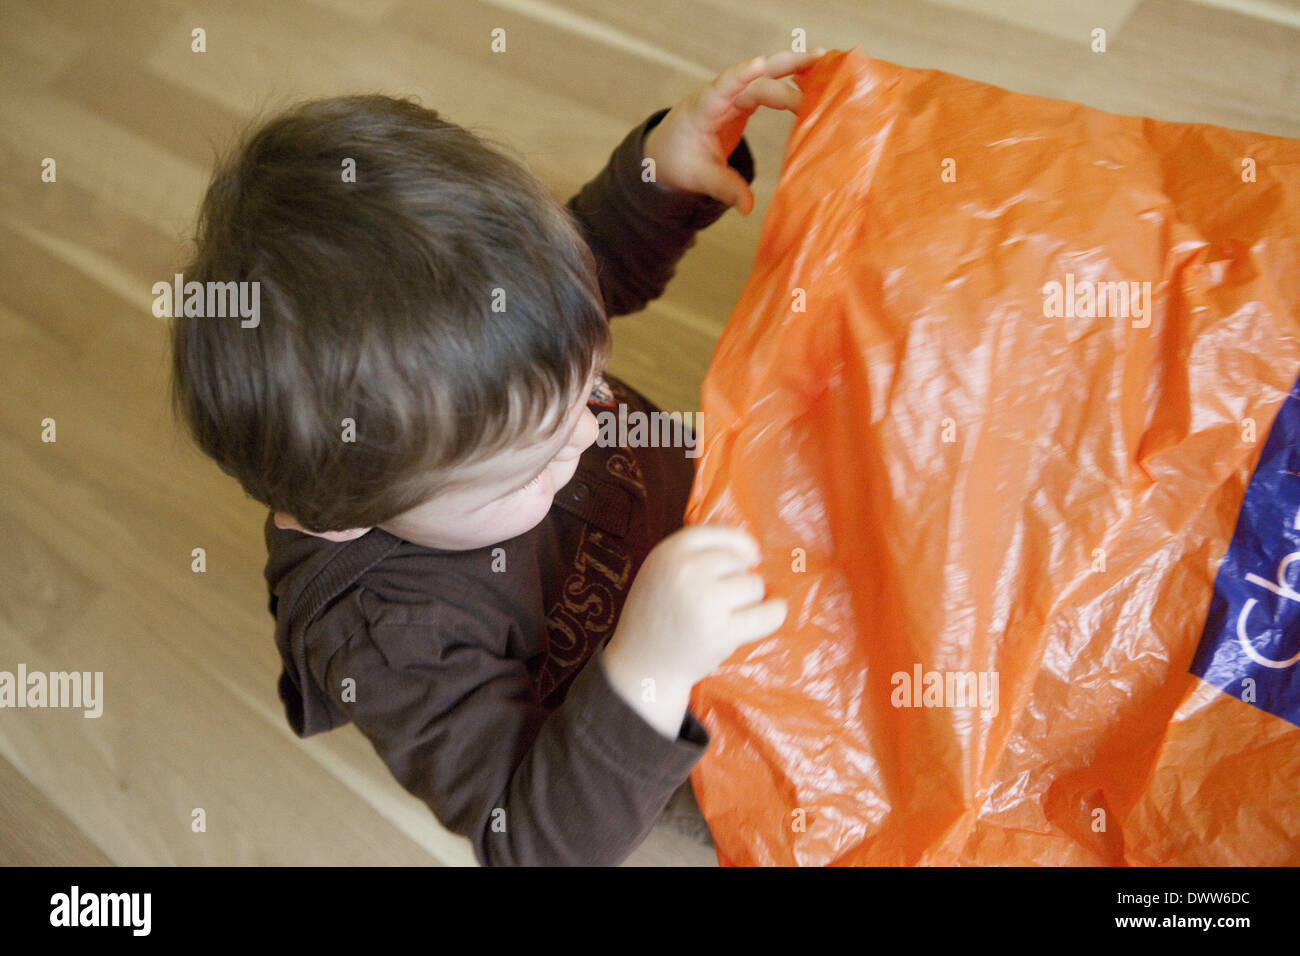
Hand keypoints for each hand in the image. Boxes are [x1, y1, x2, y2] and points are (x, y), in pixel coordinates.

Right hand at [602, 524, 787, 737]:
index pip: (719, 533)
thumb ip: (692, 554)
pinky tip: (772, 611)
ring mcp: (704, 600)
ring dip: (749, 599)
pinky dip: (775, 612)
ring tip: (728, 614)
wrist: (642, 665)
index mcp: (669, 552)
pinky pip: (767, 614)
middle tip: (721, 601)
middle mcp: (686, 571)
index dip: (740, 545)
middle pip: (738, 562)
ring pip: (754, 585)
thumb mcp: (660, 571)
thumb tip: (749, 548)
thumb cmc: (657, 616)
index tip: (751, 558)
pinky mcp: (722, 631)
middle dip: (738, 579)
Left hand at [642, 48, 827, 214]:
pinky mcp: (743, 101)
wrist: (667, 152)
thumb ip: (724, 188)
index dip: (740, 76)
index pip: (722, 88)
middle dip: (784, 70)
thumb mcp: (698, 178)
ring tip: (823, 58)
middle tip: (817, 61)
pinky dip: (790, 83)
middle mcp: (720, 96)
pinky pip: (769, 87)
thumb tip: (748, 207)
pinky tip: (814, 79)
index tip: (759, 64)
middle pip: (754, 78)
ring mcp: (733, 96)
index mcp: (703, 109)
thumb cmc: (679, 162)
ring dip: (793, 68)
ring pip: (765, 77)